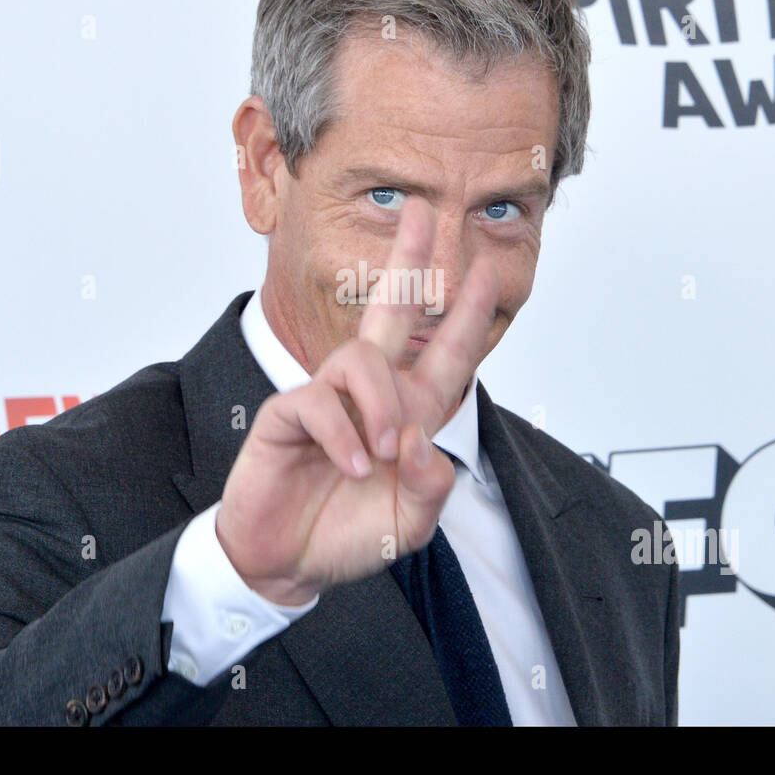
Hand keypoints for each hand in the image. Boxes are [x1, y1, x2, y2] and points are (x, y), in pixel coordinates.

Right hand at [215, 196, 498, 605]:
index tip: (486, 271)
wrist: (288, 561)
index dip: (468, 315)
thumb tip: (421, 441)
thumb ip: (431, 488)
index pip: (445, 354)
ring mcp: (328, 400)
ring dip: (381, 405)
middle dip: (409, 260)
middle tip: (423, 213)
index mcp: (408, 414)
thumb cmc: (348, 535)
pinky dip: (344, 437)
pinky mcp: (289, 414)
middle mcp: (370, 396)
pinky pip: (320, 402)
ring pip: (361, 359)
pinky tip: (352, 467)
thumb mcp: (410, 525)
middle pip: (391, 311)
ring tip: (383, 454)